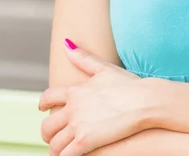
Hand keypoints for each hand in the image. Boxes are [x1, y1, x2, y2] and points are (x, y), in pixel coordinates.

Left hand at [38, 39, 152, 155]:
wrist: (145, 100)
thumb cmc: (129, 84)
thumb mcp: (105, 68)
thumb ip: (83, 58)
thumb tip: (65, 43)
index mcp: (76, 90)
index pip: (48, 97)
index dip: (43, 104)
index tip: (43, 108)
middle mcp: (73, 108)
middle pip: (47, 125)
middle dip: (48, 132)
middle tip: (54, 135)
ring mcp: (78, 126)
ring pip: (54, 143)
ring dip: (56, 148)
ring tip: (63, 149)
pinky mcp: (85, 142)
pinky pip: (64, 155)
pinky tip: (71, 155)